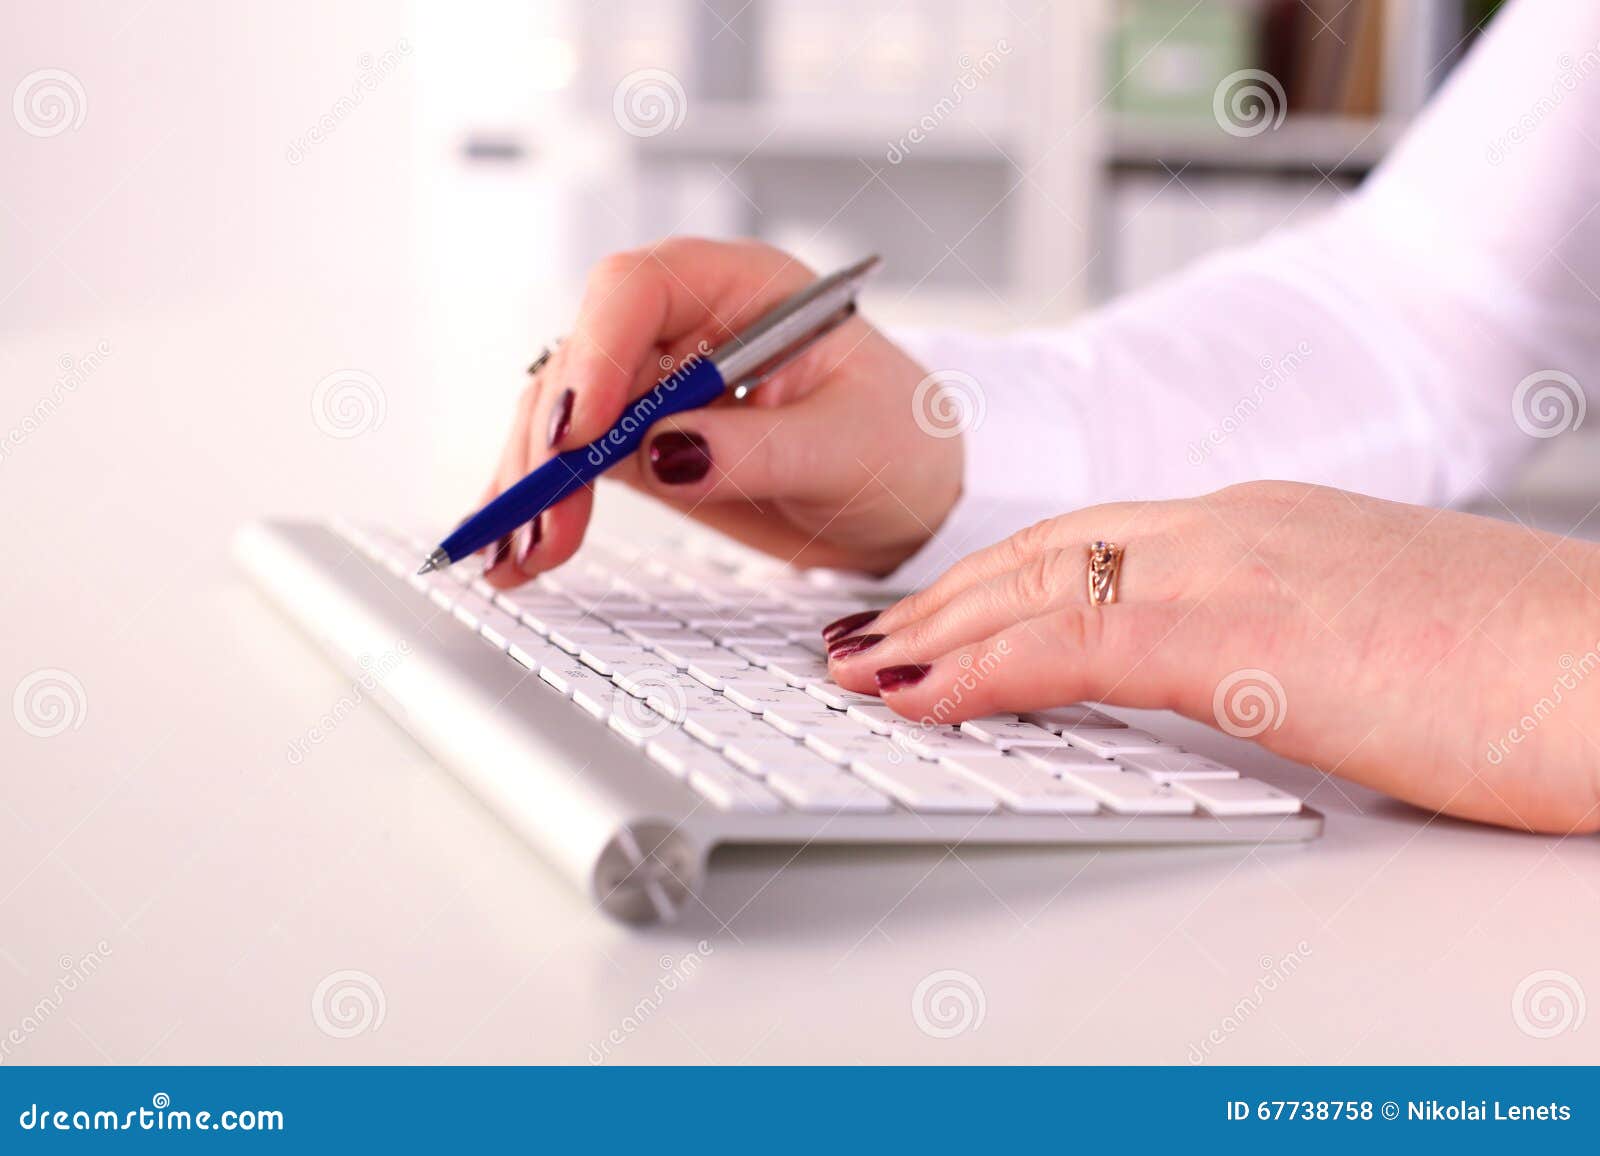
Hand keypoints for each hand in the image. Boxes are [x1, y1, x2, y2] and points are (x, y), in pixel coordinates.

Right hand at [476, 237, 961, 584]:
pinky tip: (518, 553)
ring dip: (534, 482)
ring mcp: (655, 382)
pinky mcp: (640, 443)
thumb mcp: (851, 447)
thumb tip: (664, 451)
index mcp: (745, 288)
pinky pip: (573, 464)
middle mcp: (687, 323)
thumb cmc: (900, 442)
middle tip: (540, 516)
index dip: (596, 350)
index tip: (580, 430)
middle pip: (582, 355)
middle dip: (551, 439)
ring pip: (561, 414)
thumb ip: (759, 447)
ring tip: (524, 554)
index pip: (640, 289)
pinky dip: (542, 507)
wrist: (910, 494)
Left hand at [825, 481, 1599, 834]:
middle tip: (871, 640)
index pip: (1092, 544)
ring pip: (1035, 588)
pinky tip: (921, 696)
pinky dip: (976, 669)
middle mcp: (1232, 527)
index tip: (942, 618)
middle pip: (1043, 555)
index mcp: (1263, 527)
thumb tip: (1235, 681)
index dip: (1000, 583)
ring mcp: (1230, 567)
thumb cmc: (1518, 673)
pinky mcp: (1236, 633)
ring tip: (862, 668)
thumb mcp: (1369, 642)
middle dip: (946, 600)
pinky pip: (1065, 645)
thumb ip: (1279, 642)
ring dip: (935, 632)